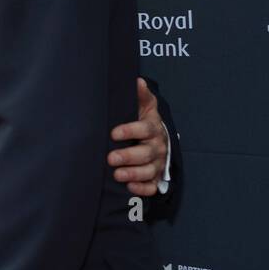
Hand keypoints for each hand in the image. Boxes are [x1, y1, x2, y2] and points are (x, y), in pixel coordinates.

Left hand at [107, 77, 168, 196]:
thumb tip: (137, 81)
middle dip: (129, 156)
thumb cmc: (144, 122)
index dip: (130, 130)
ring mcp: (157, 164)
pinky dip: (142, 188)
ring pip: (149, 171)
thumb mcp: (144, 107)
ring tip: (117, 175)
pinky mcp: (155, 178)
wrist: (157, 140)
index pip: (144, 129)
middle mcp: (157, 147)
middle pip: (146, 153)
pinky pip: (152, 186)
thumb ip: (140, 95)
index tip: (114, 133)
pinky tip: (130, 188)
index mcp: (152, 128)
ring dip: (133, 173)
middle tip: (111, 158)